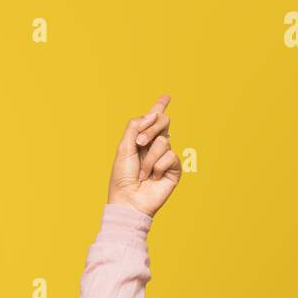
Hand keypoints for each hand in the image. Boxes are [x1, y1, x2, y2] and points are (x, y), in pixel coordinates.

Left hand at [107, 94, 180, 216]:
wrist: (128, 200)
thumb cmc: (123, 177)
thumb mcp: (124, 147)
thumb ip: (136, 126)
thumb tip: (153, 113)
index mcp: (141, 140)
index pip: (152, 120)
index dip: (159, 107)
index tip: (166, 96)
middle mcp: (155, 146)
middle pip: (163, 122)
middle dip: (152, 128)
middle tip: (140, 142)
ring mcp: (165, 157)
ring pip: (164, 141)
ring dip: (149, 158)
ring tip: (142, 172)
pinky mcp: (174, 169)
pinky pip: (171, 156)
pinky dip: (158, 167)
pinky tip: (153, 178)